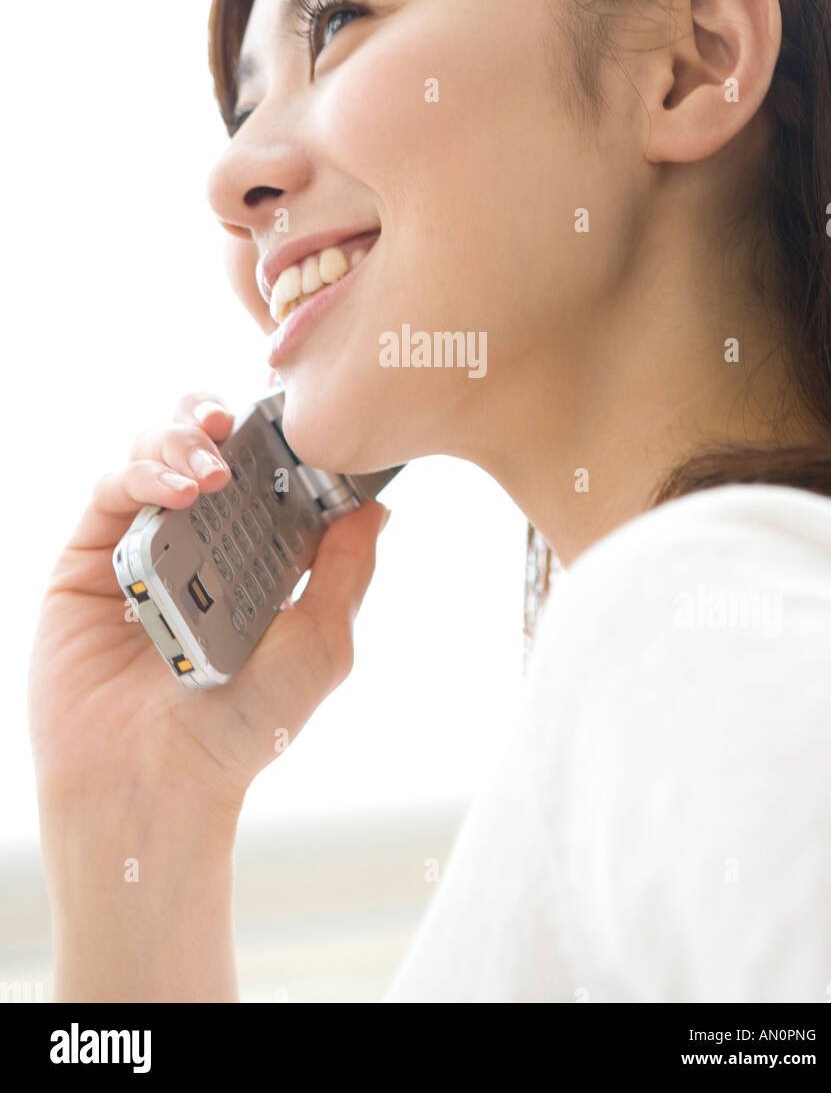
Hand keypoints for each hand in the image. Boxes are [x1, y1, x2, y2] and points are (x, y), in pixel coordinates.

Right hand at [29, 391, 389, 814]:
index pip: (262, 467)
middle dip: (222, 419)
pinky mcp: (90, 555)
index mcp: (252, 552)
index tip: (298, 412)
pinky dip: (144, 472)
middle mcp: (196, 538)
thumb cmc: (243, 724)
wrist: (158, 780)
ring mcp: (142, 542)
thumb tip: (377, 505)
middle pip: (203, 442)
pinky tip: (177, 493)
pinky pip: (112, 488)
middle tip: (240, 422)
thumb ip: (347, 570)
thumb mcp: (320, 643)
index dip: (276, 434)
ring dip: (183, 437)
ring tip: (210, 469)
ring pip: (155, 449)